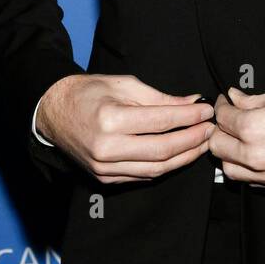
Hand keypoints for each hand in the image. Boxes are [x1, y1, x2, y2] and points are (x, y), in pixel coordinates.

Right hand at [36, 74, 214, 182]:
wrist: (54, 112)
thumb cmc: (89, 92)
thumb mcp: (124, 84)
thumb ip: (160, 98)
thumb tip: (192, 103)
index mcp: (111, 119)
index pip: (161, 121)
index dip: (189, 117)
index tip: (207, 111)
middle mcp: (107, 147)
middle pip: (162, 150)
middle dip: (192, 140)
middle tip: (210, 129)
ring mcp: (104, 167)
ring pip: (156, 169)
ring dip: (184, 157)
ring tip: (201, 143)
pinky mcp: (105, 178)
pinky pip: (142, 176)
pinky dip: (164, 167)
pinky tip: (179, 155)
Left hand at [209, 83, 264, 189]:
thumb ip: (251, 100)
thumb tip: (235, 98)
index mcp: (252, 128)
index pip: (222, 118)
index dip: (222, 106)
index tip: (226, 102)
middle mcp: (255, 155)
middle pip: (218, 146)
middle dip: (221, 131)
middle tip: (230, 120)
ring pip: (230, 170)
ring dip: (230, 155)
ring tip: (239, 140)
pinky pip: (252, 182)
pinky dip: (248, 170)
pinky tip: (255, 156)